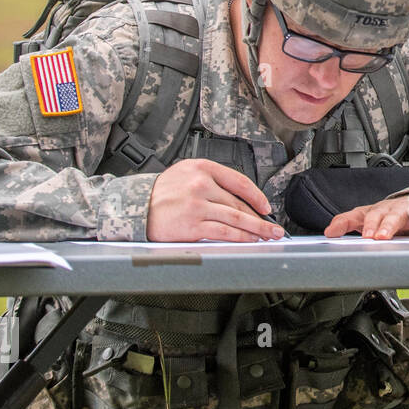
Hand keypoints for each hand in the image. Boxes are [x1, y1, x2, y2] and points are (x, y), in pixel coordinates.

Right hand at [146, 159, 283, 241]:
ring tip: (268, 235)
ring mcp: (197, 205)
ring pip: (236, 218)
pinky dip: (241, 237)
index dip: (257, 196)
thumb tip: (240, 199)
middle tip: (273, 226)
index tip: (266, 207)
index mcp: (202, 168)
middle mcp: (201, 185)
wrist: (135, 206)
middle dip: (260, 218)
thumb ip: (212, 180)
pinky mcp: (192, 225)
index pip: (239, 181)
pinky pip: (224, 232)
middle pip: (239, 203)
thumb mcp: (186, 172)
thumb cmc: (161, 191)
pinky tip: (249, 240)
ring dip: (256, 229)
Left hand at [324, 192, 408, 239]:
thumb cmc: (394, 217)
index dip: (365, 223)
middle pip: (391, 212)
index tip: (362, 236)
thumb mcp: (370, 221)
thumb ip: (348, 224)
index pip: (366, 214)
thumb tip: (328, 232)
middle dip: (386, 224)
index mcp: (379, 210)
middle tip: (382, 237)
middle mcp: (397, 206)